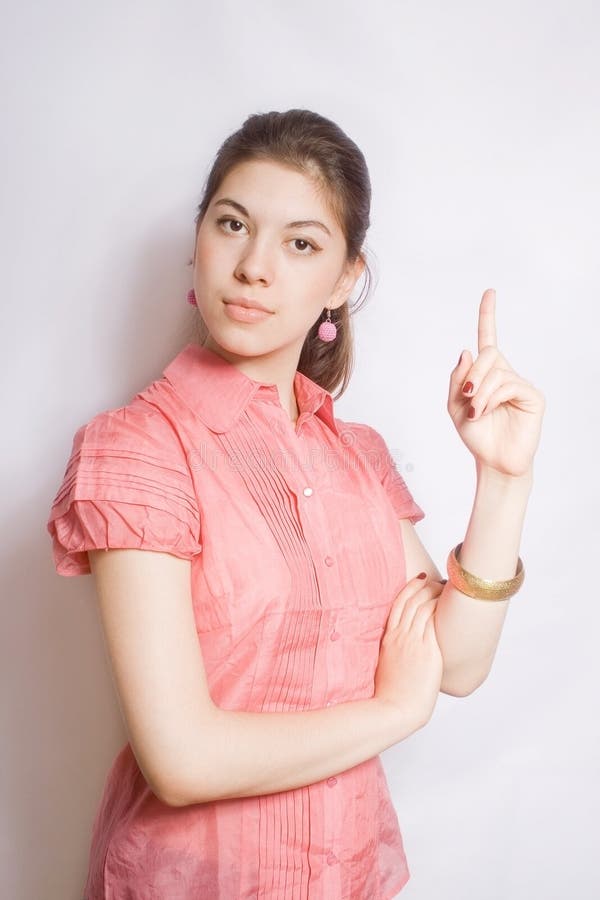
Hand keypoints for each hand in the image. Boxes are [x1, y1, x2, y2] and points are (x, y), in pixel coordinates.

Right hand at [373, 574, 443, 732]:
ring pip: (423, 606)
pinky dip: (440, 606)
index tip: (420, 579)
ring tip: (446, 587)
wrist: (396, 709)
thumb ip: (396, 653)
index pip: (399, 604)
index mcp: (389, 638)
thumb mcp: (388, 666)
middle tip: (436, 580)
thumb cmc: (393, 694)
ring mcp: (413, 641)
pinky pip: (433, 620)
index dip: (410, 588)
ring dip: (435, 593)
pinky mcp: (427, 650)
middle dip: (425, 586)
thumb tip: (406, 651)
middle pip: (412, 600)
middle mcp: (400, 636)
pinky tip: (449, 602)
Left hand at [447, 289, 545, 476]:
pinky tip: (486, 412)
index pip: (488, 339)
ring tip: (476, 413)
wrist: (493, 461)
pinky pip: (508, 384)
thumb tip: (466, 350)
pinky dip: (491, 398)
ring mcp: (520, 384)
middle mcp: (504, 374)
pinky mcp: (532, 396)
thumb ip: (458, 378)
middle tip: (467, 397)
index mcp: (486, 373)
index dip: (488, 315)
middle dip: (472, 374)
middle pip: (488, 353)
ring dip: (479, 392)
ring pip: (495, 370)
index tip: (490, 292)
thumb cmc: (476, 435)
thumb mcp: (455, 405)